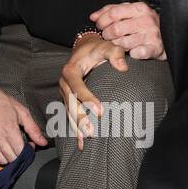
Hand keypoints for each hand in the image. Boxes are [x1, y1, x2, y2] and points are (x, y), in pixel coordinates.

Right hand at [0, 78, 47, 163]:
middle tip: (20, 146)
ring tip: (11, 148)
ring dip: (9, 157)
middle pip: (12, 159)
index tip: (29, 144)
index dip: (28, 150)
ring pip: (1, 161)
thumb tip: (43, 142)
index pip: (21, 152)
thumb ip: (33, 129)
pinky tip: (1, 150)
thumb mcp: (22, 112)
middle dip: (19, 155)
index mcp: (9, 130)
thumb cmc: (2, 102)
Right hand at [58, 33, 127, 149]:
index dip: (87, 99)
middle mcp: (64, 82)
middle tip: (91, 132)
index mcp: (71, 69)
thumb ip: (115, 53)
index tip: (100, 111)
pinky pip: (69, 115)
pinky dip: (74, 129)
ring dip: (76, 127)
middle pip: (70, 103)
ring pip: (68, 111)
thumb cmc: (97, 49)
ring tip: (85, 140)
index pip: (77, 85)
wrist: (84, 49)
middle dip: (80, 118)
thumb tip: (123, 67)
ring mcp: (64, 92)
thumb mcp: (107, 46)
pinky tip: (80, 143)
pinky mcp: (68, 100)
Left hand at [89, 2, 165, 59]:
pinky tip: (131, 51)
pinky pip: (137, 53)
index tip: (99, 26)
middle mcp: (146, 20)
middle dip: (107, 34)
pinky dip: (131, 53)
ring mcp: (151, 34)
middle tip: (107, 36)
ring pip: (123, 42)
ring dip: (117, 45)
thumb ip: (110, 11)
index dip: (102, 21)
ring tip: (118, 43)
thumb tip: (93, 17)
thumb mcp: (129, 12)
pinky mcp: (155, 48)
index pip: (113, 13)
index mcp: (139, 8)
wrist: (167, 36)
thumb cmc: (143, 23)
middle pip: (116, 29)